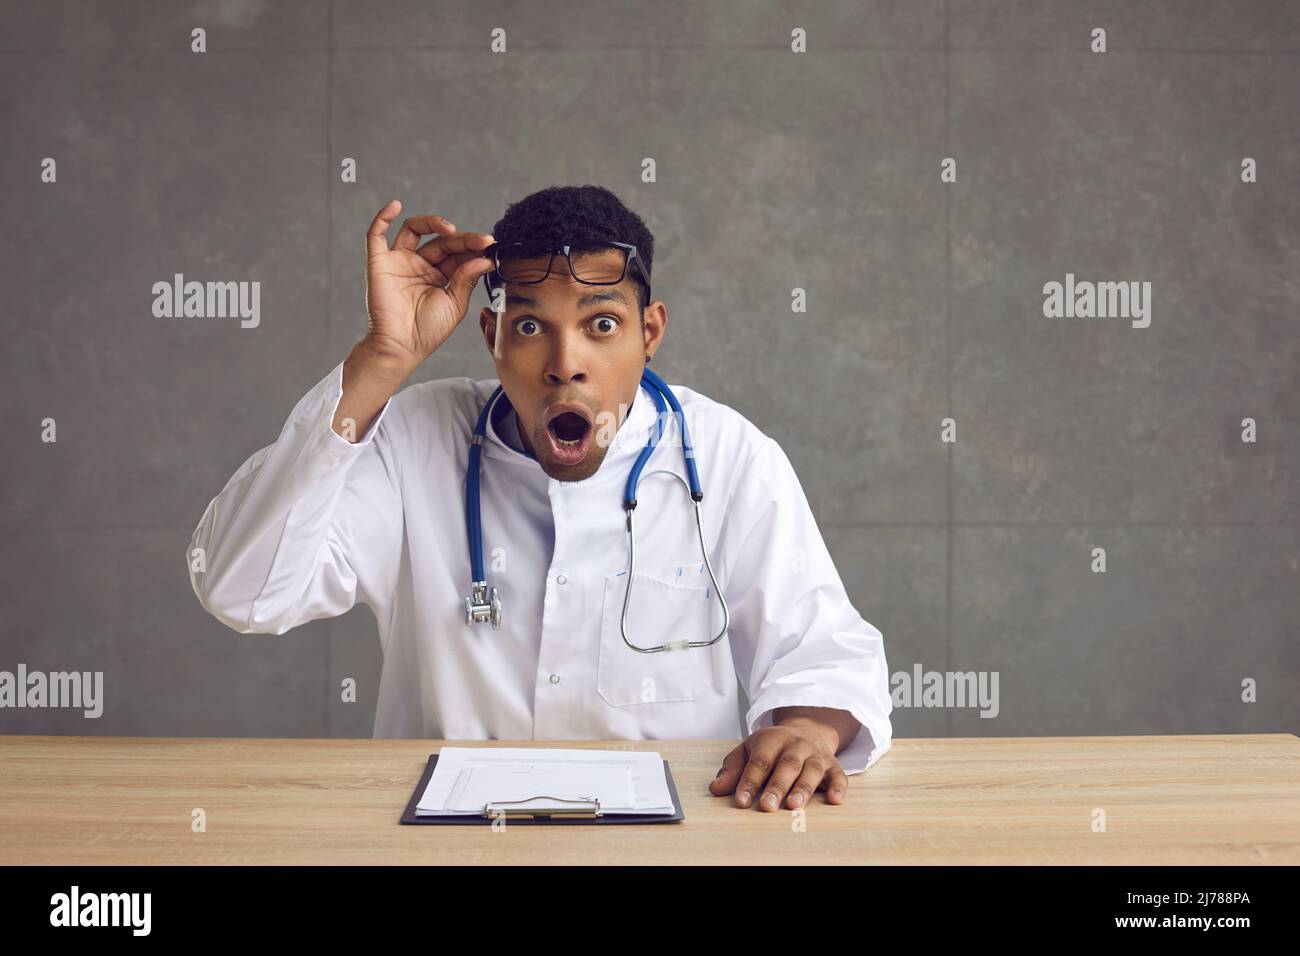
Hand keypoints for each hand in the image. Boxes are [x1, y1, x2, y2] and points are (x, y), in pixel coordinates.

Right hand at [362, 200, 496, 374]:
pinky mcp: (380, 263)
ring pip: (415, 230)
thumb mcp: (455, 304)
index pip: (457, 253)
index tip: (490, 245)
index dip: (473, 248)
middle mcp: (420, 265)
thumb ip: (466, 279)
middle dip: (462, 240)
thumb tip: (484, 258)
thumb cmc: (428, 331)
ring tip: (450, 229)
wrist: (402, 348)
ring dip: (432, 223)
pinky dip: (383, 217)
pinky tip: (395, 205)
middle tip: (481, 241)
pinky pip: (376, 235)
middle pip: (441, 241)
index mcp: (439, 276)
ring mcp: (400, 262)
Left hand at [709, 717, 848, 810]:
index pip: (759, 762)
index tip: (742, 801)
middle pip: (787, 765)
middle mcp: (796, 745)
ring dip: (804, 788)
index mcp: (771, 740)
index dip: (749, 782)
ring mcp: (816, 755)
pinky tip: (835, 800)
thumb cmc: (773, 746)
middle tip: (767, 806)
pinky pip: (839, 775)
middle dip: (777, 786)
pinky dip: (839, 788)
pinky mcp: (834, 765)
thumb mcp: (749, 750)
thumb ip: (732, 770)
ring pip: (812, 770)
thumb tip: (715, 789)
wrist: (808, 728)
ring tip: (794, 806)